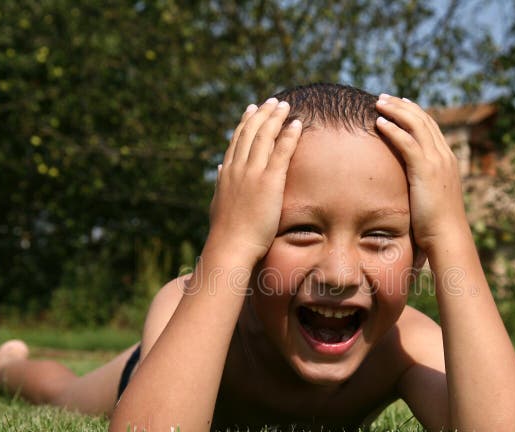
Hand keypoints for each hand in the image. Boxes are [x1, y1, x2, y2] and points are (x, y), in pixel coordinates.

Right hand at [207, 98, 301, 262]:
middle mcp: (238, 168)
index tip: (252, 109)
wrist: (230, 246)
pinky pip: (281, 152)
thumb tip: (219, 169)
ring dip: (276, 118)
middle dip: (262, 114)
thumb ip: (220, 184)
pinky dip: (289, 135)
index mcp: (227, 173)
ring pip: (265, 136)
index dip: (246, 122)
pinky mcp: (269, 181)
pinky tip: (296, 124)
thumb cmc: (225, 232)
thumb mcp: (218, 203)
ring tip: (285, 105)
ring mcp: (253, 173)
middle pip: (251, 132)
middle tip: (272, 101)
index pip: (237, 140)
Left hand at [374, 95, 466, 255]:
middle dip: (402, 105)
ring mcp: (437, 161)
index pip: (431, 127)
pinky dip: (393, 129)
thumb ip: (421, 186)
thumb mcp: (430, 199)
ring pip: (416, 125)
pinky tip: (379, 122)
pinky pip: (407, 142)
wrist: (448, 236)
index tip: (399, 103)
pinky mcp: (426, 170)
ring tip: (378, 102)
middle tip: (384, 97)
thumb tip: (408, 188)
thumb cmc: (436, 226)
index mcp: (447, 161)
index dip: (414, 112)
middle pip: (423, 119)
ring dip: (395, 110)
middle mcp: (444, 156)